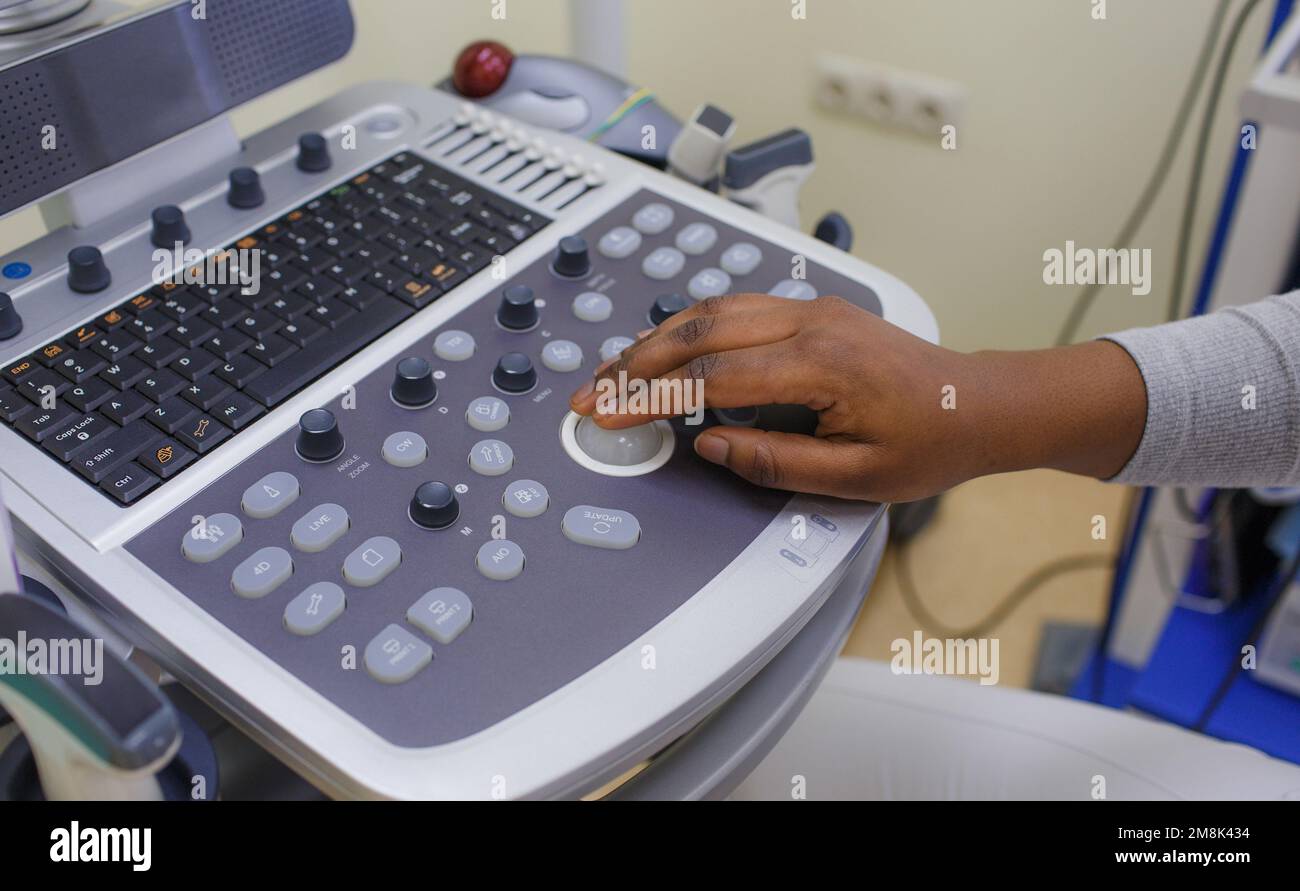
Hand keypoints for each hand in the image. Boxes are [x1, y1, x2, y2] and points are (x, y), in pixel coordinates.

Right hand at [568, 294, 1145, 501]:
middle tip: (594, 392)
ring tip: (616, 370)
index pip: (710, 378)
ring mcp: (812, 309)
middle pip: (698, 332)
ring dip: (656, 338)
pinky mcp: (814, 309)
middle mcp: (811, 324)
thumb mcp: (857, 477)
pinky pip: (736, 305)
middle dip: (635, 363)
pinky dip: (690, 324)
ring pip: (712, 309)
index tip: (611, 415)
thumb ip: (777, 462)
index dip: (650, 398)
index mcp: (820, 366)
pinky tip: (666, 342)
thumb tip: (711, 447)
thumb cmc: (931, 440)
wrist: (982, 402)